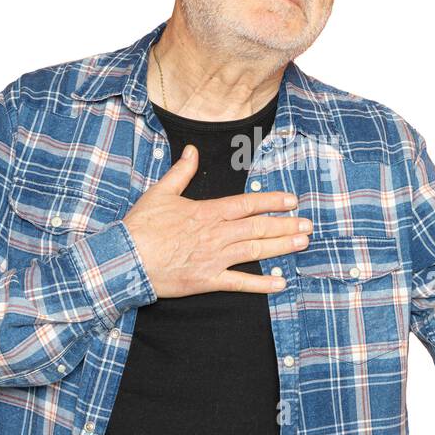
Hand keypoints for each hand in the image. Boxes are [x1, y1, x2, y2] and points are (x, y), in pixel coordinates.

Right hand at [123, 144, 311, 297]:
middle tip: (308, 224)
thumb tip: (192, 150)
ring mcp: (214, 258)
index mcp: (207, 212)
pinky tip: (280, 283)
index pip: (247, 204)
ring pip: (255, 251)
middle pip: (258, 227)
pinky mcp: (208, 280)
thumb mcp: (161, 193)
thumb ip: (182, 172)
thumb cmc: (141, 226)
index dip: (272, 202)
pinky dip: (261, 284)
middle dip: (286, 225)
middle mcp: (216, 234)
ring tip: (303, 243)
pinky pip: (240, 283)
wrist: (126, 259)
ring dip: (281, 247)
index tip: (292, 200)